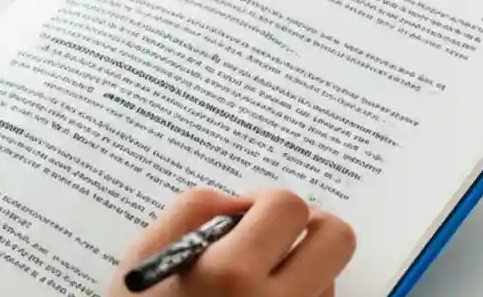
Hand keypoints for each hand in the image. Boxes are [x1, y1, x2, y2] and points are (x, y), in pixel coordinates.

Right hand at [109, 188, 356, 296]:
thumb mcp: (145, 257)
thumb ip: (191, 210)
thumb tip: (236, 201)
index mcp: (232, 273)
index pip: (288, 207)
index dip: (264, 200)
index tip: (241, 214)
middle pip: (337, 238)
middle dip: (307, 224)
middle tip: (272, 232)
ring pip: (330, 277)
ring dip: (301, 266)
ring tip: (255, 281)